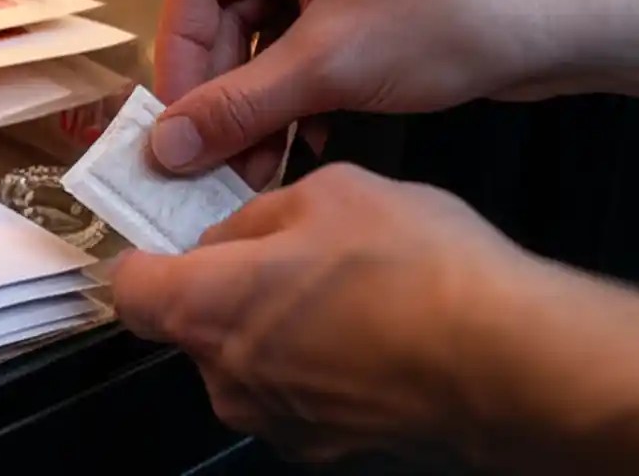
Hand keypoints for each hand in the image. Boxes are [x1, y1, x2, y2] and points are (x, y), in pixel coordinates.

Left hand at [110, 162, 543, 466]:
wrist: (510, 363)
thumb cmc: (416, 269)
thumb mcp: (327, 193)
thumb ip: (254, 216)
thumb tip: (232, 236)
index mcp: (208, 307)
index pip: (129, 291)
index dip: (145, 260)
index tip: (171, 241)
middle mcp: (226, 376)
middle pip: (193, 324)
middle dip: (227, 286)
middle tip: (290, 251)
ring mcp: (274, 419)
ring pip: (246, 358)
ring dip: (274, 324)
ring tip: (346, 290)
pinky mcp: (322, 445)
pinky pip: (293, 391)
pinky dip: (314, 363)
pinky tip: (370, 333)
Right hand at [151, 0, 569, 186]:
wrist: (555, 29)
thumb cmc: (449, 19)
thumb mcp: (329, 65)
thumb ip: (238, 106)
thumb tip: (163, 148)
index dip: (180, 55)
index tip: (175, 123)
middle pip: (223, 16)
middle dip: (221, 93)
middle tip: (210, 159)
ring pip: (257, 44)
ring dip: (254, 108)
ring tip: (252, 169)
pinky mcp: (347, 2)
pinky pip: (291, 52)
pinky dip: (289, 101)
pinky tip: (294, 147)